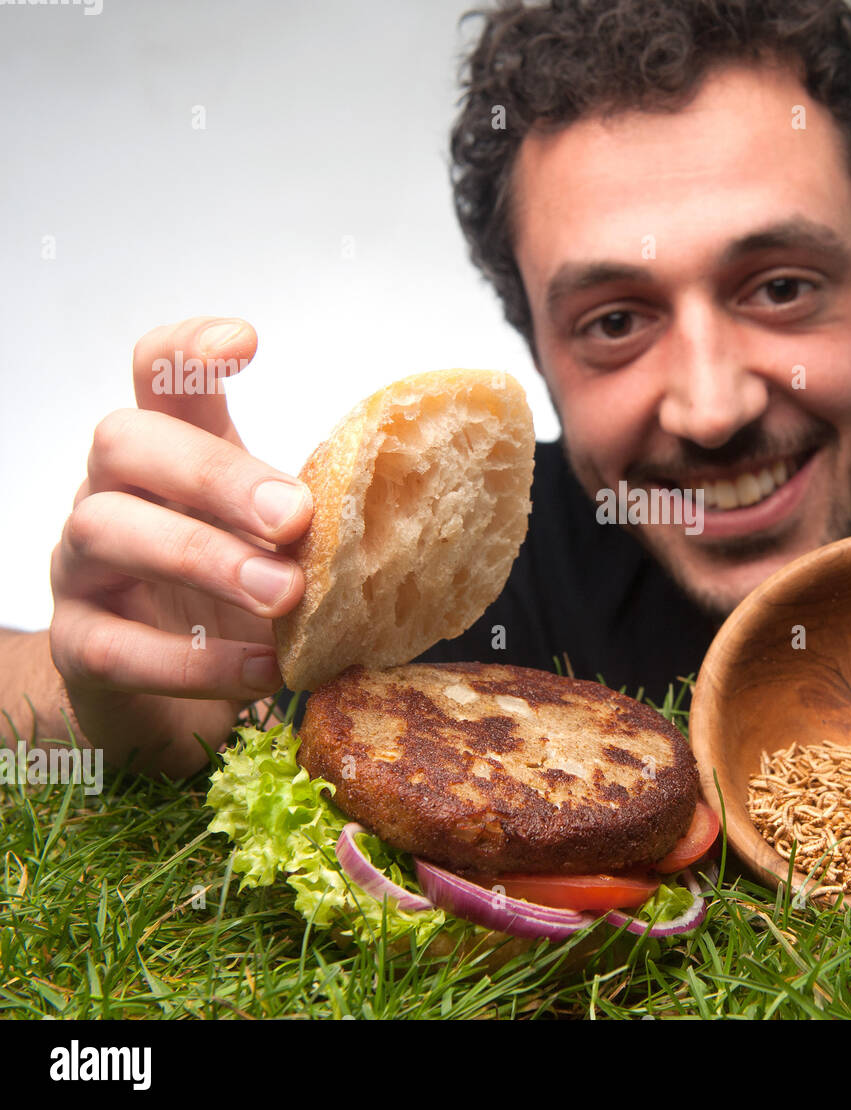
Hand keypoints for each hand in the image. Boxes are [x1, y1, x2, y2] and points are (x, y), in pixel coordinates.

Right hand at [48, 317, 312, 776]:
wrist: (173, 705)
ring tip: (286, 595)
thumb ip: (318, 516)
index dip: (188, 348)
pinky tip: (266, 668)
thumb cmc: (232, 600)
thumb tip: (413, 503)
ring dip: (205, 559)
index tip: (246, 341)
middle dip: (216, 474)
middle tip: (294, 516)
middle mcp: (109, 494)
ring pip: (107, 532)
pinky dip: (196, 661)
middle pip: (127, 441)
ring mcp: (80, 568)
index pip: (155, 372)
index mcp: (169, 454)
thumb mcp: (279, 543)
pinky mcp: (77, 646)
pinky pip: (116, 646)